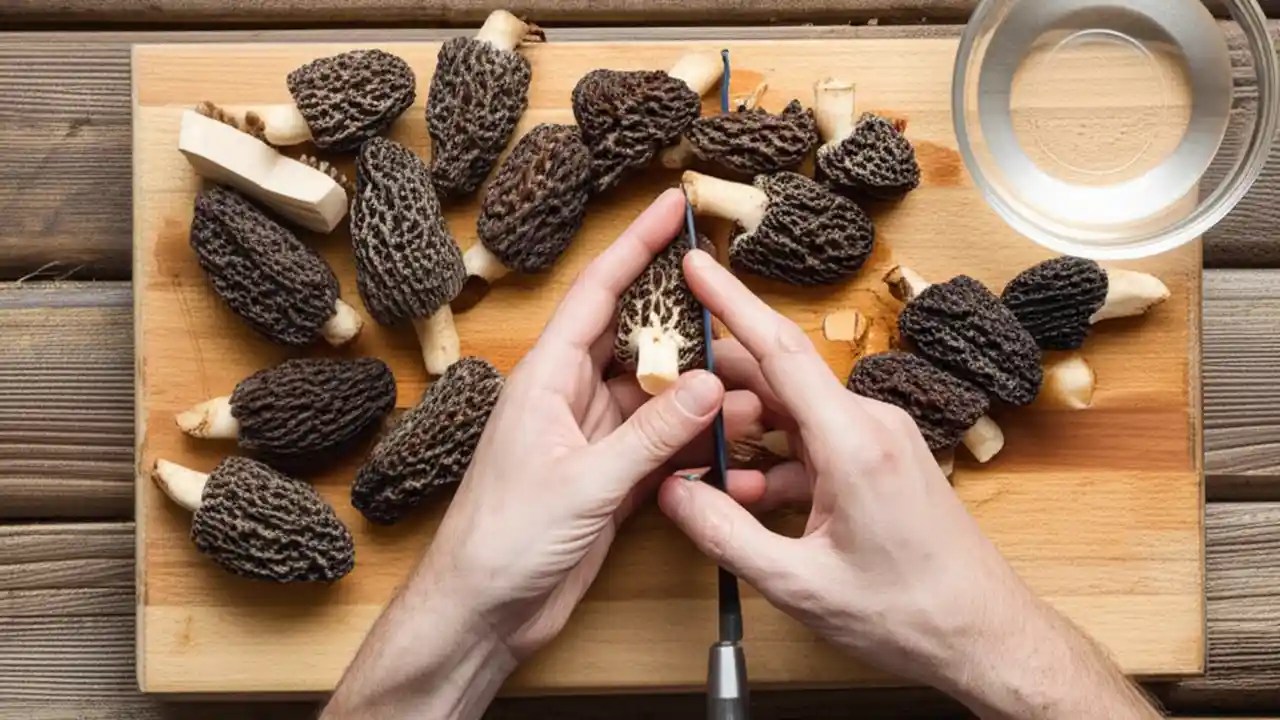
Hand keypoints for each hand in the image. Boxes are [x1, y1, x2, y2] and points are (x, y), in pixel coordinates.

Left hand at [324, 190, 765, 719]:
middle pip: (639, 342)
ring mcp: (592, 439)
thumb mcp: (584, 482)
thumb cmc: (502, 540)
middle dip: (690, 329)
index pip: (598, 293)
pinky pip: (661, 444)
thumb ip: (651, 434)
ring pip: (658, 397)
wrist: (482, 612)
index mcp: (547, 378)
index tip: (673, 206)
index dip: (637, 246)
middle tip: (742, 318)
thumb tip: (708, 385)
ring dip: (702, 397)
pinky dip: (694, 443)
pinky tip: (731, 444)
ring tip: (753, 398)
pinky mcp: (609, 479)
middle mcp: (570, 398)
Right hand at [659, 250, 1160, 719]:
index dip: (731, 301)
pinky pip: (817, 438)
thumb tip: (671, 493)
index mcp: (854, 442)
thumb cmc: (907, 613)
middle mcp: (872, 424)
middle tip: (668, 400)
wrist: (984, 635)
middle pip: (779, 379)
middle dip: (720, 388)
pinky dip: (778, 458)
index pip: (780, 350)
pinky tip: (751, 498)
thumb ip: (725, 534)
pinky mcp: (883, 457)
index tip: (696, 262)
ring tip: (705, 475)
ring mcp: (881, 438)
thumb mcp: (800, 584)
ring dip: (748, 435)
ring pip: (795, 413)